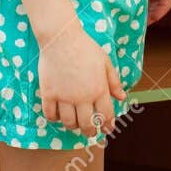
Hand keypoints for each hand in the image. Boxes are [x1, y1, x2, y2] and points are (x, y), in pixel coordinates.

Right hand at [38, 21, 124, 138]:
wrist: (61, 38)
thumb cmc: (85, 48)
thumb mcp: (105, 62)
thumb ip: (114, 82)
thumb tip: (122, 97)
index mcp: (99, 89)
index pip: (106, 115)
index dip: (108, 125)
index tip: (108, 129)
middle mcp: (82, 97)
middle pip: (87, 124)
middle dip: (90, 132)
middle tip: (90, 133)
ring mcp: (64, 97)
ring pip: (68, 122)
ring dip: (73, 126)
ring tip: (75, 124)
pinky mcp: (49, 94)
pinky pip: (50, 114)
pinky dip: (54, 118)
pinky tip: (58, 116)